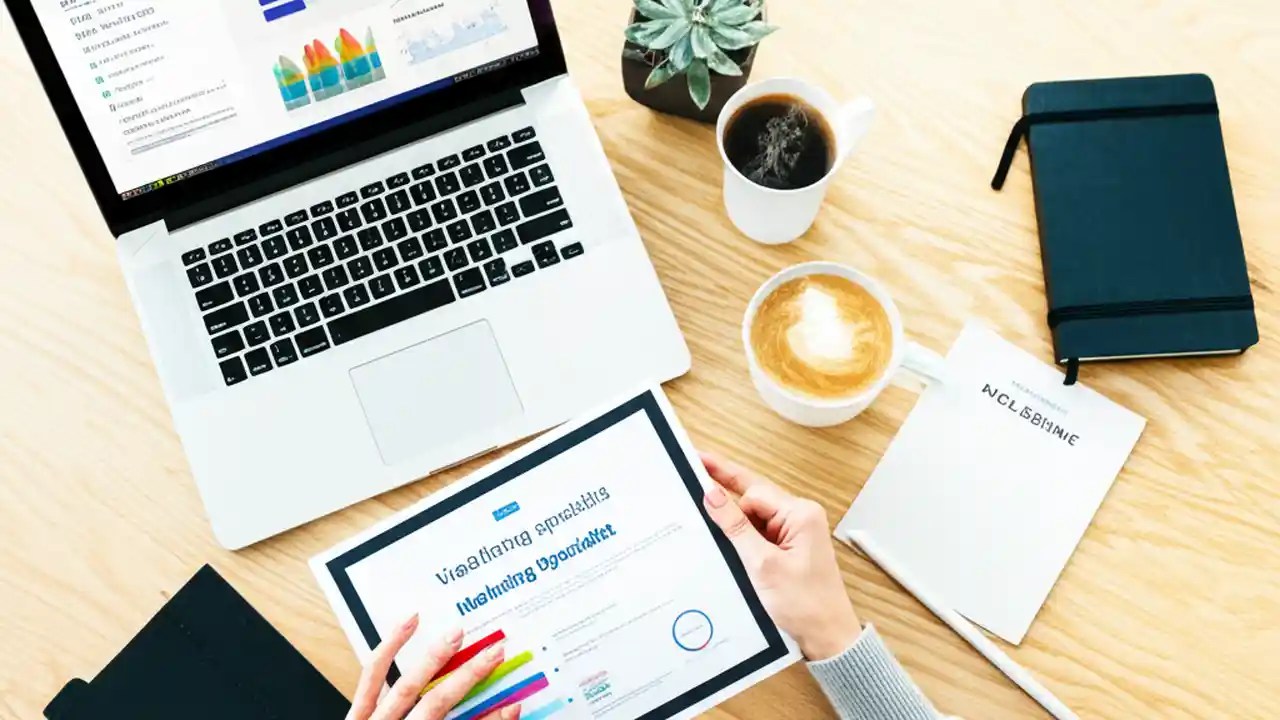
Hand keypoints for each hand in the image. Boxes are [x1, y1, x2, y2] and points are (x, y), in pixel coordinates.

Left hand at [346, 614, 519, 719]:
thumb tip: (500, 715)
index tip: (512, 704)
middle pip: (437, 704)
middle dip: (468, 676)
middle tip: (493, 652)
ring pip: (406, 687)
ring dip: (433, 658)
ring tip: (455, 634)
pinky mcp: (357, 717)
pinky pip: (372, 678)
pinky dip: (389, 648)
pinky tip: (408, 625)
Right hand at [700, 451, 861, 660]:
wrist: (827, 637)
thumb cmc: (807, 605)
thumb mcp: (763, 565)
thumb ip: (736, 527)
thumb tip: (713, 496)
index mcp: (801, 514)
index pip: (753, 492)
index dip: (724, 486)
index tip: (698, 464)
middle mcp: (800, 518)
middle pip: (753, 499)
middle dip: (726, 500)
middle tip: (693, 477)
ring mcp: (795, 533)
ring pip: (753, 518)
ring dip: (734, 527)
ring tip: (711, 531)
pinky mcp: (789, 548)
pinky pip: (759, 534)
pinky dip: (742, 540)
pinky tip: (727, 548)